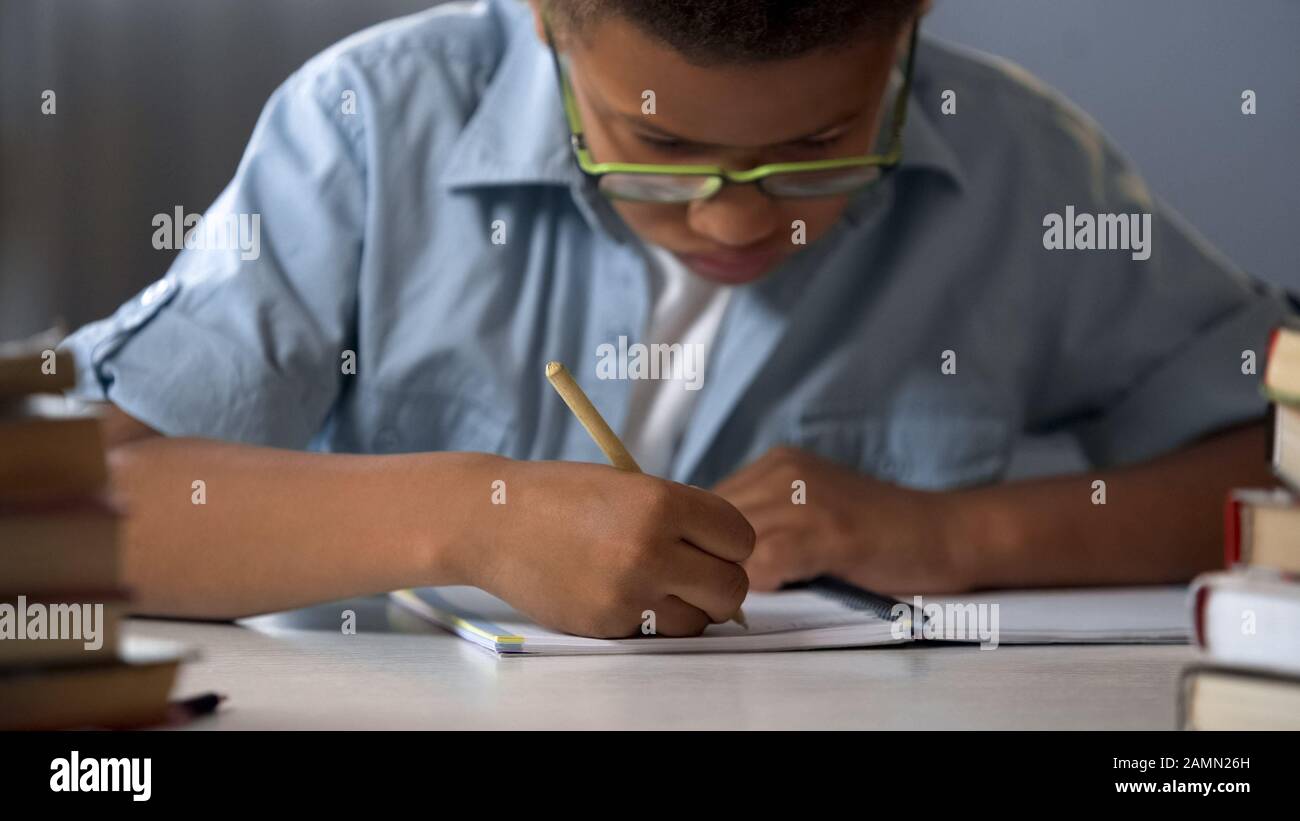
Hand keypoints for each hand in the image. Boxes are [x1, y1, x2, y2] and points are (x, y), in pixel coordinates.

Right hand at [466, 458, 753, 637]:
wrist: (494, 521)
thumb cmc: (563, 497)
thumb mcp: (631, 487)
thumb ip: (682, 517)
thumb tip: (729, 559)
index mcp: (661, 502)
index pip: (740, 539)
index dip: (729, 542)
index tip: (712, 543)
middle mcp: (650, 549)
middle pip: (731, 588)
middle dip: (720, 583)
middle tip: (696, 573)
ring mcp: (628, 592)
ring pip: (699, 621)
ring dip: (687, 608)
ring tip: (657, 584)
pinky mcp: (606, 624)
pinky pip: (656, 634)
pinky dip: (650, 620)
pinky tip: (622, 592)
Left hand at [712, 446, 963, 594]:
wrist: (945, 534)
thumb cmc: (878, 535)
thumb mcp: (809, 509)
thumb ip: (761, 520)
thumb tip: (702, 552)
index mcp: (776, 463)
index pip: (705, 505)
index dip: (702, 544)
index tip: (711, 570)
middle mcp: (784, 472)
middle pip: (710, 525)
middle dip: (712, 563)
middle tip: (724, 593)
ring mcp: (804, 499)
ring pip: (732, 546)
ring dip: (734, 579)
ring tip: (750, 598)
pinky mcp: (826, 532)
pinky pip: (763, 564)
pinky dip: (763, 587)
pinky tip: (782, 590)